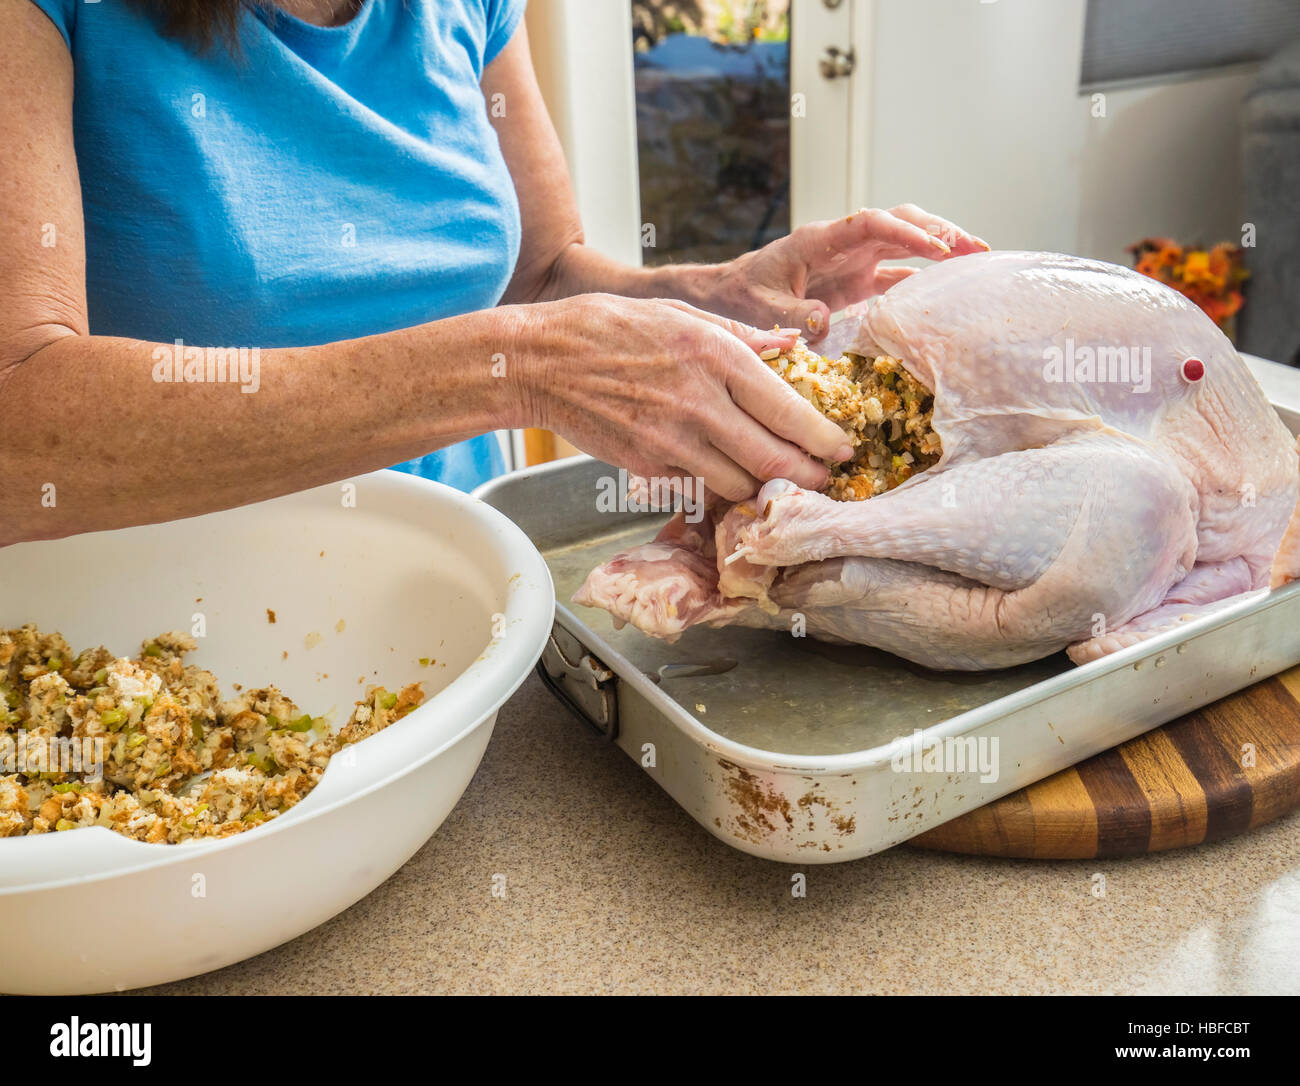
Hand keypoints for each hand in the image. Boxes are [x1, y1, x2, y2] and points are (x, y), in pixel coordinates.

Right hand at [510, 294, 854, 501]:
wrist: (543, 361)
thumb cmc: (611, 329)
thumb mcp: (682, 313)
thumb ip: (741, 334)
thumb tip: (790, 344)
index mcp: (716, 356)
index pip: (789, 410)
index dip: (823, 438)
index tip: (843, 448)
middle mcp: (701, 403)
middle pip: (774, 460)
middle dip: (808, 477)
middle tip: (825, 480)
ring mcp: (674, 441)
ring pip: (740, 484)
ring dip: (764, 487)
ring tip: (779, 482)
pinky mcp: (650, 466)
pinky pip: (700, 486)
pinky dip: (720, 486)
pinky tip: (727, 476)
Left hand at [705, 204, 987, 341]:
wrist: (730, 294)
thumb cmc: (742, 295)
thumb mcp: (762, 307)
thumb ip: (793, 315)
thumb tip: (824, 324)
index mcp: (821, 239)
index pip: (872, 223)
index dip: (904, 232)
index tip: (933, 248)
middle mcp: (843, 243)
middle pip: (900, 222)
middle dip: (939, 231)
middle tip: (975, 248)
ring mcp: (854, 260)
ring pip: (906, 243)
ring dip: (941, 249)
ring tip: (978, 258)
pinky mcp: (857, 281)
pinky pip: (897, 274)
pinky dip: (924, 278)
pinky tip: (950, 288)